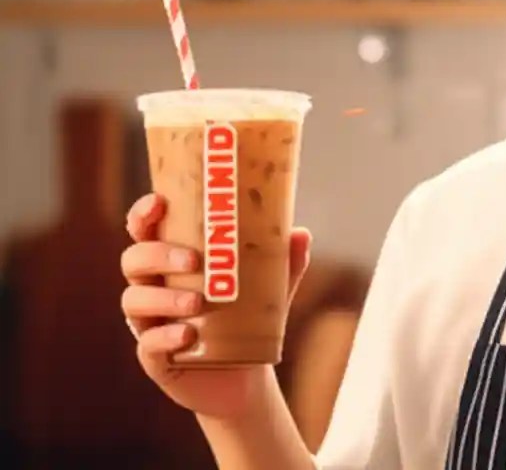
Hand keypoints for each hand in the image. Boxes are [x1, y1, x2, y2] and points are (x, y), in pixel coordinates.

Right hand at [121, 194, 312, 417]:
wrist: (245, 374)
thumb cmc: (248, 318)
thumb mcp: (271, 288)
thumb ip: (284, 262)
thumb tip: (301, 234)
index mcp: (173, 263)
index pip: (145, 232)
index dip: (143, 215)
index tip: (158, 203)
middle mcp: (153, 288)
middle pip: (134, 261)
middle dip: (158, 255)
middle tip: (194, 261)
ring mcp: (149, 323)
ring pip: (133, 301)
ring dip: (163, 297)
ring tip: (197, 302)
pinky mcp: (154, 357)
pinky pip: (147, 344)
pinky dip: (165, 336)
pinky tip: (188, 335)